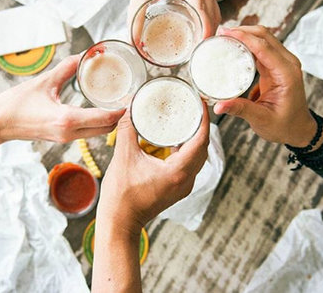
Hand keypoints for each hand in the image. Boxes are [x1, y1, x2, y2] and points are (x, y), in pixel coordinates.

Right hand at [0, 55, 122, 143]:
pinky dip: (96, 123)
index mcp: (67, 120)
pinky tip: (98, 109)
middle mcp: (69, 133)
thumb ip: (66, 68)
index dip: (123, 110)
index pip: (105, 119)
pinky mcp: (60, 138)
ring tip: (117, 103)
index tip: (132, 97)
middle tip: (129, 98)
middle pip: (106, 129)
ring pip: (97, 132)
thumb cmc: (16, 104)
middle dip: (121, 116)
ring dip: (109, 121)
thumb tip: (85, 54)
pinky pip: (86, 132)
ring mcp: (65, 138)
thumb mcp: (43, 82)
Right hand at [97, 104, 209, 232]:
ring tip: (186, 119)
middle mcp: (186, 180)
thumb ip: (127, 129)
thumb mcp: (123, 157)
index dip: (202, 119)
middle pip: (203, 147)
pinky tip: (174, 139)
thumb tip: (129, 108)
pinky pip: (188, 165)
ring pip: (197, 157)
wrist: (120, 221)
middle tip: (193, 107)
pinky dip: (185, 149)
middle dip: (200, 126)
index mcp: (178, 171)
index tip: (199, 102)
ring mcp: (182, 186)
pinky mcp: (176, 188)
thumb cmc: (121, 194)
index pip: (201, 140)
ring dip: (194, 138)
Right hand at [213, 26, 315, 146]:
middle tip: (220, 33)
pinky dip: (247, 43)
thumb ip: (240, 110)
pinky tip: (233, 45)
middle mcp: (287, 64)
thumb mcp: (262, 120)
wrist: (298, 129)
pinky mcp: (276, 65)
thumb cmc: (284, 126)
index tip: (224, 32)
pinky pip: (261, 48)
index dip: (243, 37)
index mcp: (286, 75)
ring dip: (244, 34)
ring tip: (223, 37)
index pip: (264, 48)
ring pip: (263, 38)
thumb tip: (218, 106)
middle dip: (242, 30)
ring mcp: (283, 63)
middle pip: (265, 36)